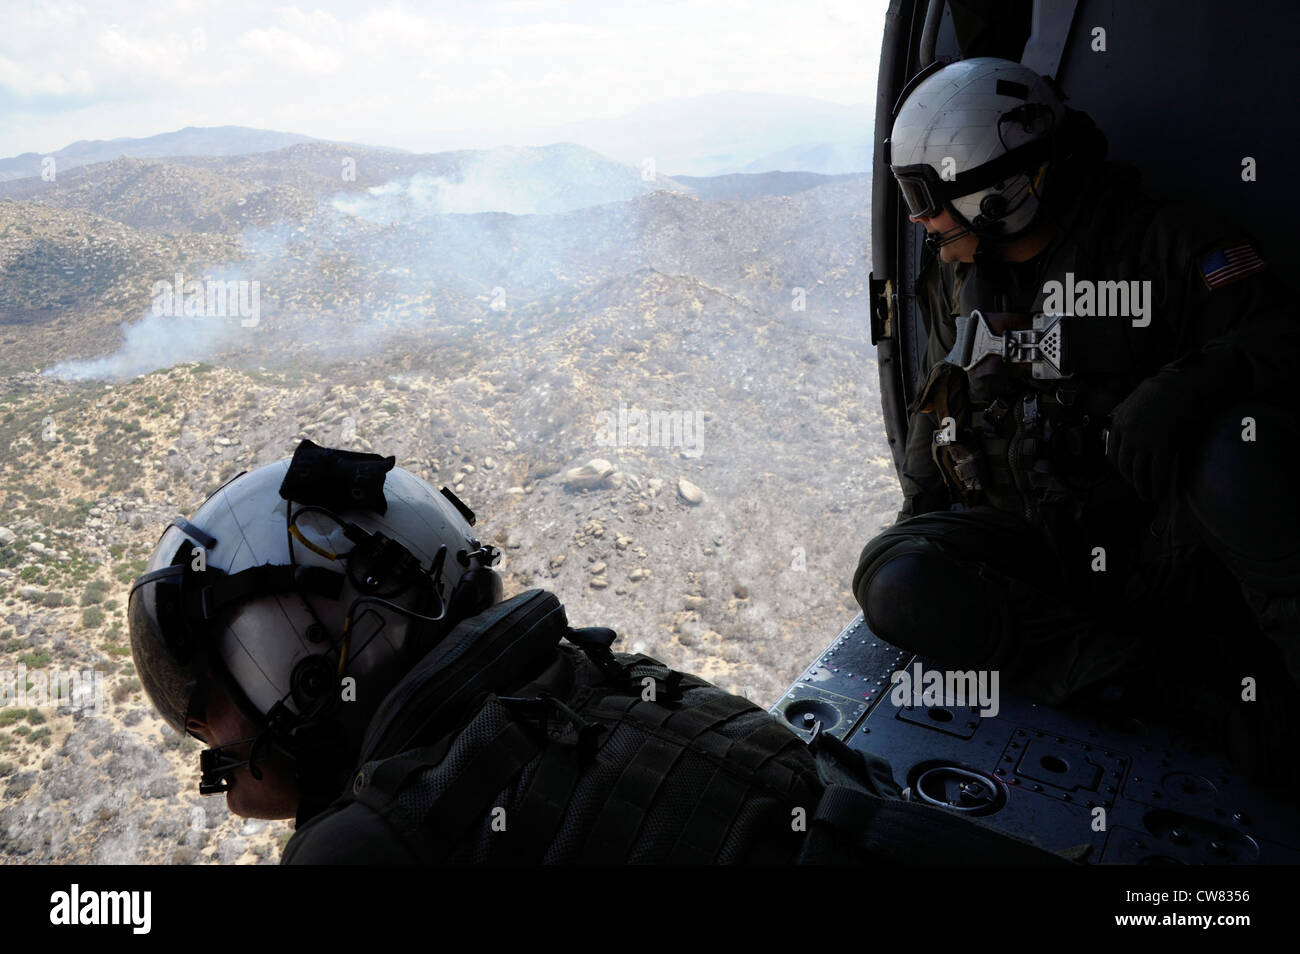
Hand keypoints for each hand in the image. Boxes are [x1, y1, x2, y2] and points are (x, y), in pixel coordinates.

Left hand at [1105, 372, 1206, 500]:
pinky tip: (1161, 494)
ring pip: (1139, 473)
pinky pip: (1158, 473)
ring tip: (1148, 496)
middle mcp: (1128, 436)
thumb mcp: (1135, 400)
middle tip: (1138, 488)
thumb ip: (1128, 415)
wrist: (1181, 383)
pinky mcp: (1164, 447)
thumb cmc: (1163, 389)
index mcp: (1119, 424)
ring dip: (1143, 489)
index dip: (1119, 468)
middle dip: (1130, 480)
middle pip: (1124, 466)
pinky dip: (1158, 487)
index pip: (1111, 454)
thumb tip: (1124, 424)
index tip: (1126, 474)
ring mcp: (1144, 443)